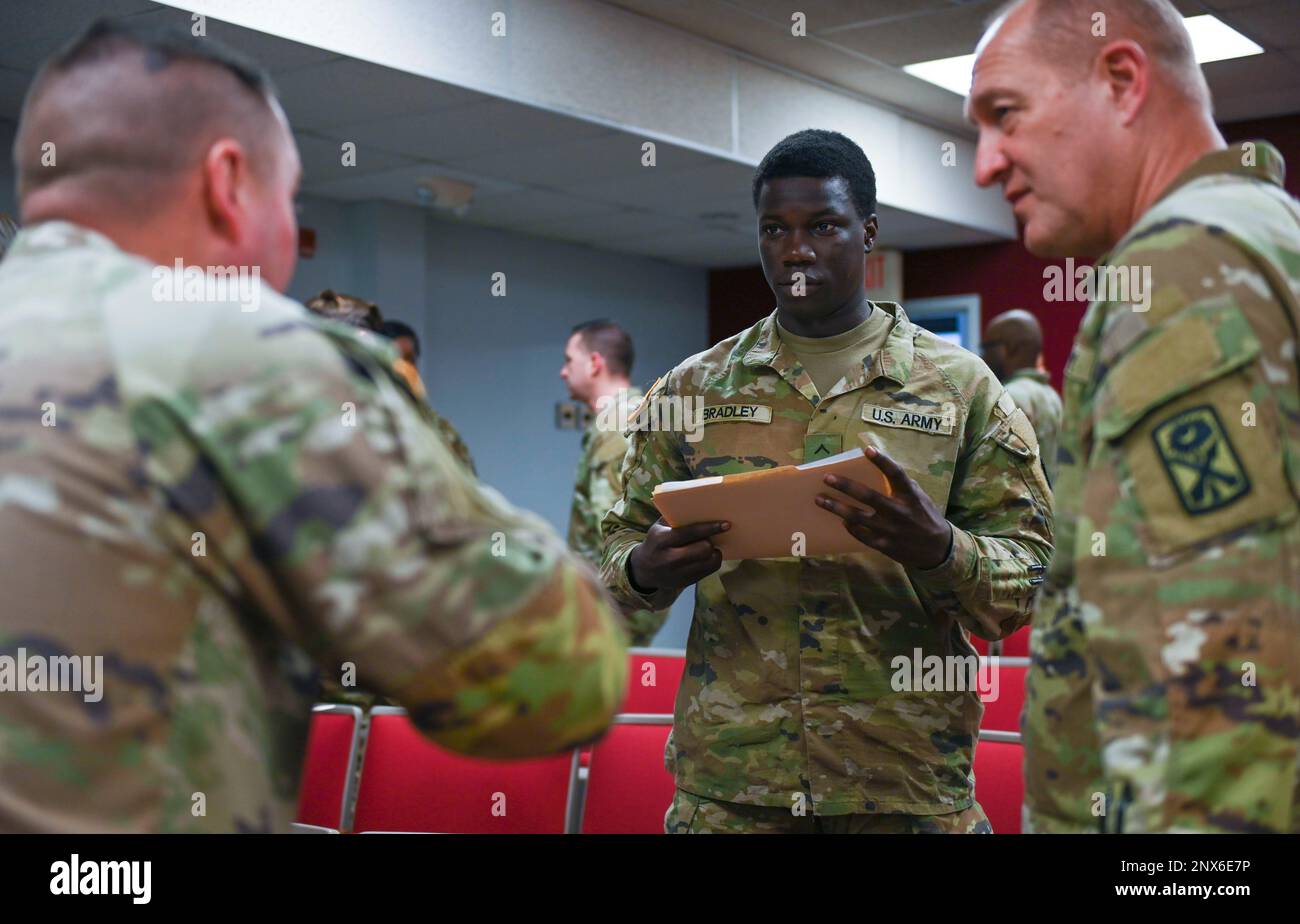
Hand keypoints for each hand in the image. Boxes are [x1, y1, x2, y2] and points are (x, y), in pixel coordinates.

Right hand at [628, 518, 727, 592]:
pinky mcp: (685, 583)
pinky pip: (708, 572)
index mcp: (662, 540)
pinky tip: (707, 557)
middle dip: (710, 542)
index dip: (710, 528)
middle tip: (712, 538)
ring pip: (709, 562)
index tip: (725, 524)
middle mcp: (669, 558)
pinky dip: (711, 562)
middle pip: (703, 550)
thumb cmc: (656, 542)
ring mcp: (678, 573)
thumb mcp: (659, 527)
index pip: (690, 533)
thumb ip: (675, 518)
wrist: (644, 569)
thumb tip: (700, 508)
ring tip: (711, 548)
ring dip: (714, 553)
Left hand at [815, 445, 952, 570]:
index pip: (896, 474)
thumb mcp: (920, 497)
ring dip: (836, 507)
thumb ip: (902, 485)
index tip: (867, 449)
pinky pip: (861, 534)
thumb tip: (880, 469)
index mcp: (910, 496)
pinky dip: (849, 526)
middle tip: (827, 477)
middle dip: (845, 486)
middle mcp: (899, 511)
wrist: (937, 549)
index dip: (882, 461)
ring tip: (819, 499)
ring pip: (857, 517)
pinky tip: (841, 520)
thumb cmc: (925, 517)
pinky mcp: (884, 545)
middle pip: (868, 496)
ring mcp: (890, 530)